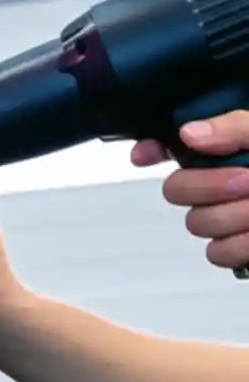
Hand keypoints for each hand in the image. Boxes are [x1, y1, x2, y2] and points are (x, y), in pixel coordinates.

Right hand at [131, 110, 248, 269]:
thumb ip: (234, 127)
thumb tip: (188, 133)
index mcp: (229, 152)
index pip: (174, 146)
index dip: (151, 149)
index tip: (143, 156)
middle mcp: (224, 183)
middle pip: (176, 190)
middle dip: (210, 187)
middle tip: (246, 182)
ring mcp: (230, 219)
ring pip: (197, 224)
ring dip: (235, 218)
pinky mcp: (240, 251)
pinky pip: (217, 253)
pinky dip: (243, 246)